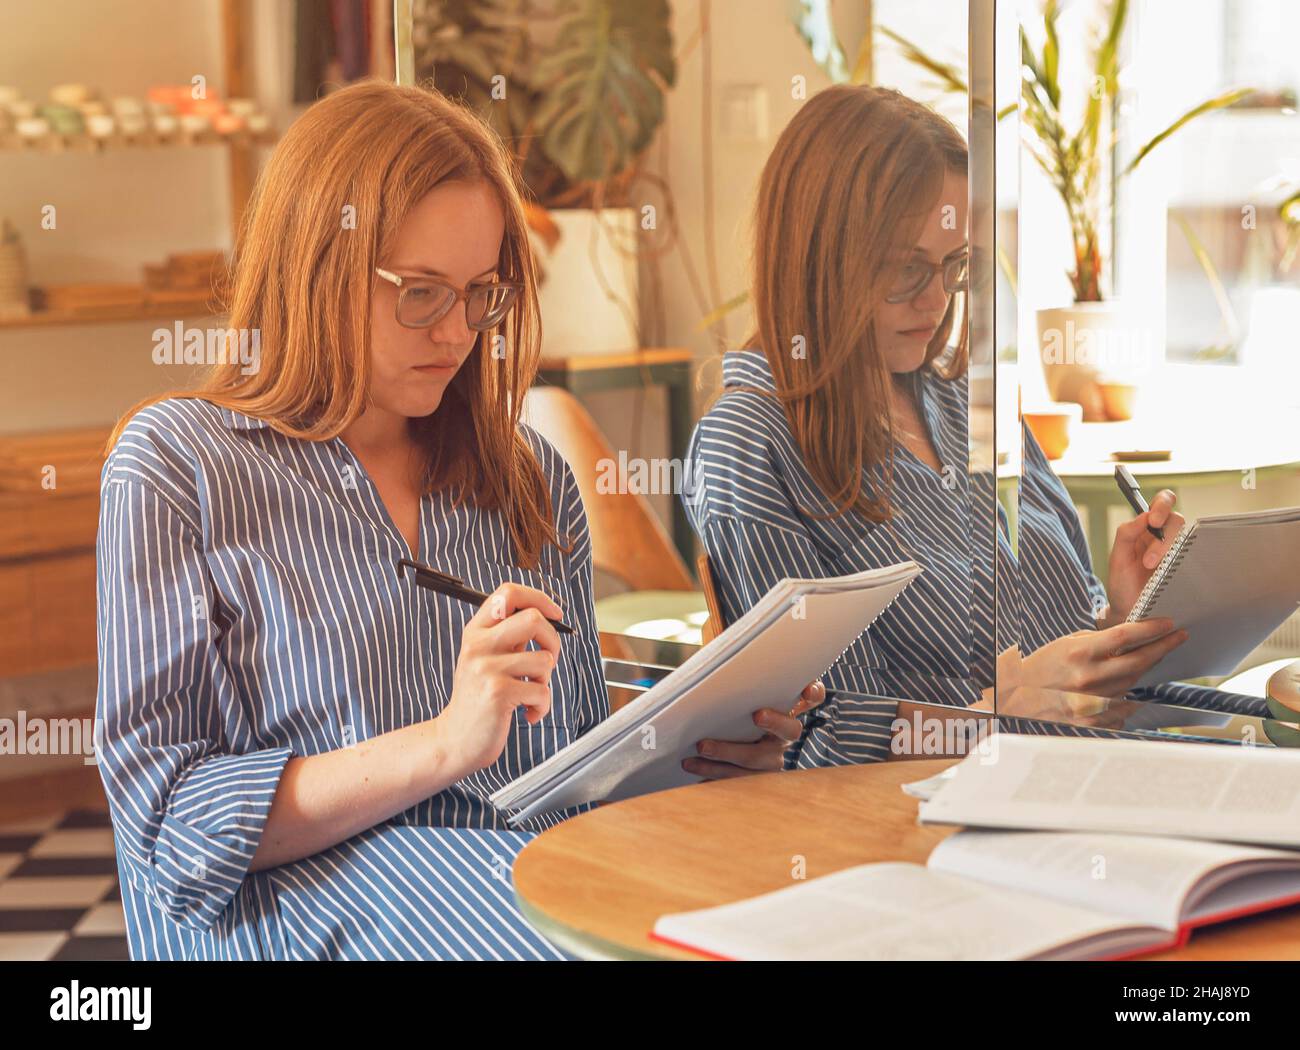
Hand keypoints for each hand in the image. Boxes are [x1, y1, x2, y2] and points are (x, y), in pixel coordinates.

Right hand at [435, 583, 563, 777]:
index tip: (555, 614)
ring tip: (529, 693)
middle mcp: (478, 645)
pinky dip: (542, 706)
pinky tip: (527, 713)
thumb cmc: (477, 698)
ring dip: (546, 680)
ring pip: (544, 659)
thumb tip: (545, 614)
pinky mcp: (498, 693)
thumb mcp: (484, 658)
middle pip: (533, 619)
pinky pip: (542, 691)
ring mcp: (486, 668)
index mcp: (476, 631)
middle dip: (552, 641)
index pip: (508, 593)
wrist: (455, 740)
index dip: (539, 598)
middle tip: (547, 662)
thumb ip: (507, 635)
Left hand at [682, 682, 825, 779]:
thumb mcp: (737, 688)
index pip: (812, 698)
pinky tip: (692, 765)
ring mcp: (771, 759)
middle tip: (757, 715)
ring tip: (701, 746)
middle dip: (775, 722)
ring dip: (728, 752)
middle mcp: (784, 735)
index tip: (806, 689)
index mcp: (787, 709)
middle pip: (791, 730)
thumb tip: (711, 644)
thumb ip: (734, 670)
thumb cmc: (731, 705)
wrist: (719, 739)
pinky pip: (736, 779)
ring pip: (757, 759)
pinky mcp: (752, 778)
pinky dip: (712, 772)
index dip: (814, 694)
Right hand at [1022, 618, 1187, 698]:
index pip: (1124, 637)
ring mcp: (1092, 703)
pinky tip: (1122, 689)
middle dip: (1161, 647)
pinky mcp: (1094, 721)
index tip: (1168, 624)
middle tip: (1176, 638)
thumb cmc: (1039, 669)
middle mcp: (1088, 678)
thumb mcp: (1063, 645)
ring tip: (1147, 659)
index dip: (1151, 629)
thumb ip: (1096, 643)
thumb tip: (1129, 638)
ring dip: (1142, 670)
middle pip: (1138, 662)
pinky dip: (1128, 697)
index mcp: (1078, 654)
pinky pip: (1124, 707)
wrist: (1015, 700)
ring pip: (1133, 684)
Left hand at [1103, 489, 1185, 623]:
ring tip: (1151, 569)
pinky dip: (1186, 561)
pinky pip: (1196, 556)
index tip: (1153, 521)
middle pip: (1177, 520)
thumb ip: (1126, 534)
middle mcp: (1164, 537)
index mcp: (1145, 529)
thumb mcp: (1117, 559)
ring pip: (1187, 537)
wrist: (1131, 614)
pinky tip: (1171, 574)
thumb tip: (1143, 516)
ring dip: (1169, 551)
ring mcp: (1178, 552)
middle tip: (1149, 559)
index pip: (1161, 504)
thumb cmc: (1123, 585)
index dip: (1162, 505)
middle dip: (1165, 536)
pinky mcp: (1189, 568)